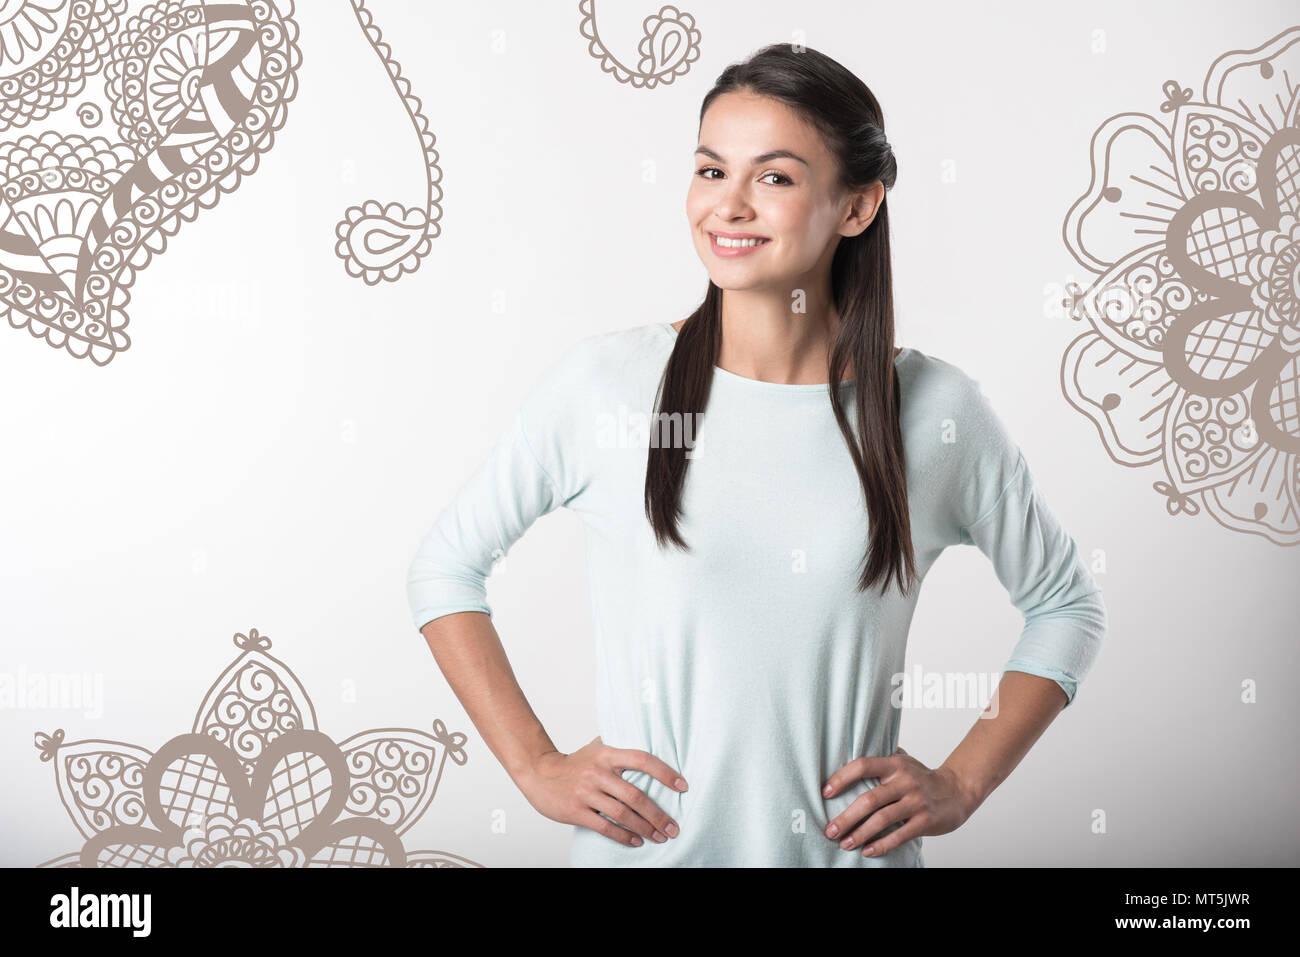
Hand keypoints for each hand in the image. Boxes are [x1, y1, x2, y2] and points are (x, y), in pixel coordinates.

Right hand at [517, 736, 686, 847]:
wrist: (538, 773)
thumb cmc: (573, 762)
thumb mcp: (596, 747)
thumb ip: (619, 744)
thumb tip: (648, 735)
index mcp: (607, 754)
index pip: (642, 760)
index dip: (664, 772)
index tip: (682, 786)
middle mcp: (598, 772)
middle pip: (635, 795)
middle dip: (658, 814)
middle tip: (673, 827)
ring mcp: (586, 793)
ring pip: (623, 813)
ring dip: (645, 828)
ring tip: (660, 837)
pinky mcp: (576, 811)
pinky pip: (605, 827)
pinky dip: (624, 836)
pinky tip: (636, 841)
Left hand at [822, 747, 974, 856]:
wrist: (958, 790)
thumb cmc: (922, 777)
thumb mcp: (904, 761)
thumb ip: (881, 760)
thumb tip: (846, 755)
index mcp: (895, 764)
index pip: (863, 766)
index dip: (842, 778)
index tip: (825, 793)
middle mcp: (905, 781)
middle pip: (869, 799)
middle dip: (846, 817)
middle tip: (830, 830)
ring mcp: (916, 801)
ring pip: (882, 819)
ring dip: (860, 834)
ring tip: (845, 843)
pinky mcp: (925, 821)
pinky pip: (899, 835)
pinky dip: (881, 844)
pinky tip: (867, 850)